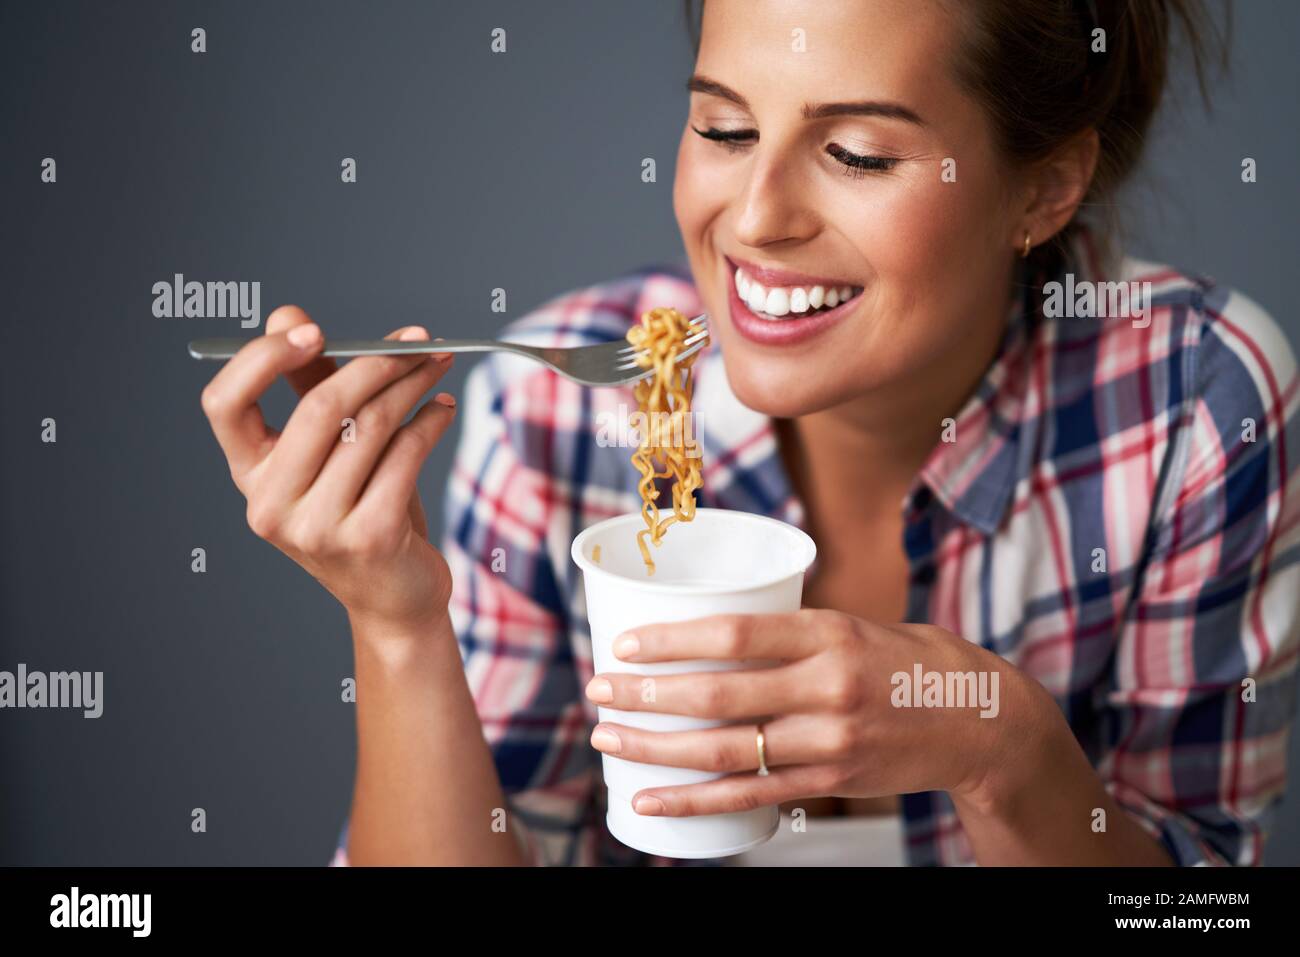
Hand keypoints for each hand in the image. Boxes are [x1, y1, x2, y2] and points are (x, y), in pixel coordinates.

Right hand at [200, 305, 457, 629]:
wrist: (394, 599)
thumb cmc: (360, 511)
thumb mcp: (329, 452)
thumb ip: (308, 385)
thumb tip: (286, 314)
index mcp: (250, 475)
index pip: (224, 404)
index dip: (262, 358)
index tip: (312, 329)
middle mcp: (271, 504)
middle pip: (320, 407)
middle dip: (376, 363)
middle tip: (417, 341)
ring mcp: (318, 527)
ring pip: (372, 426)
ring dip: (414, 384)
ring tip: (437, 367)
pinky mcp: (371, 537)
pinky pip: (406, 455)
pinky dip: (432, 421)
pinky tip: (444, 409)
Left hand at [584, 609, 1055, 816]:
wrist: (979, 720)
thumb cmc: (907, 661)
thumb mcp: (853, 624)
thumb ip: (789, 632)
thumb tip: (709, 630)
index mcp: (828, 633)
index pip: (734, 633)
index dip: (672, 640)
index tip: (625, 643)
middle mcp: (826, 687)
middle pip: (718, 695)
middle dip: (646, 694)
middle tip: (599, 690)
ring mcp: (828, 741)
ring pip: (724, 751)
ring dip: (656, 749)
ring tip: (608, 739)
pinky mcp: (829, 781)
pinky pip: (749, 797)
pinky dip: (694, 801)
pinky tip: (651, 799)